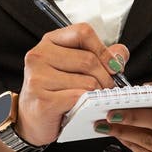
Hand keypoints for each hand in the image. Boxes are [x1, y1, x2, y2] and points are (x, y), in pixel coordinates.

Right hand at [16, 23, 129, 146]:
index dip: (103, 49)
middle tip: (107, 89)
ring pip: (87, 82)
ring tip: (92, 100)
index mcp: (50, 41)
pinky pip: (78, 99)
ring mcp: (38, 77)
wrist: (31, 119)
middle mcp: (39, 55)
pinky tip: (82, 108)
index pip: (83, 32)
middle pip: (88, 60)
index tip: (113, 66)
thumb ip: (100, 56)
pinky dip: (86, 105)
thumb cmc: (55, 91)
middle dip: (106, 78)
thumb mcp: (76, 67)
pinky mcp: (42, 100)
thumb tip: (120, 54)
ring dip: (97, 94)